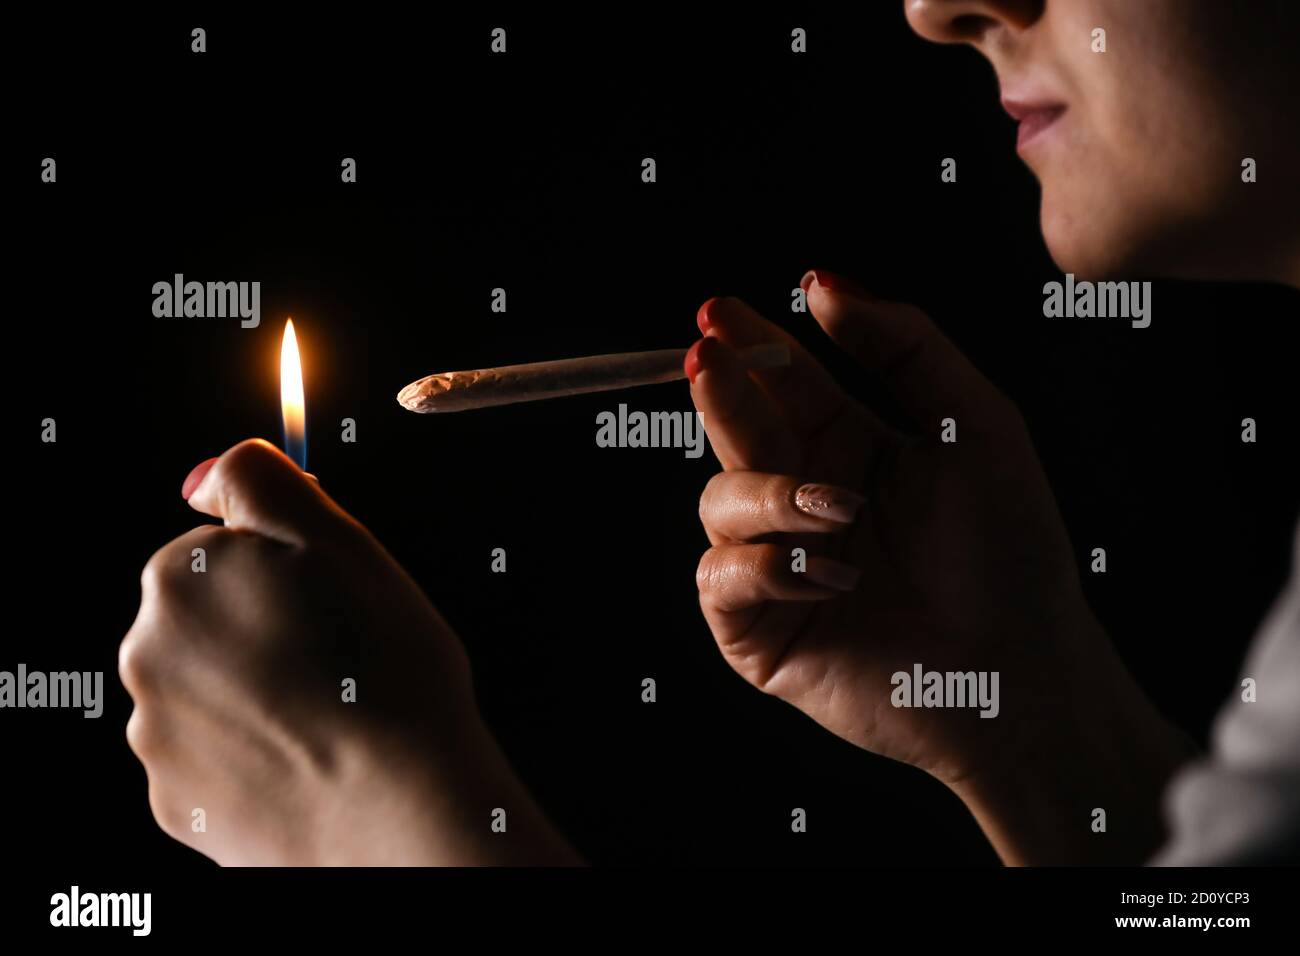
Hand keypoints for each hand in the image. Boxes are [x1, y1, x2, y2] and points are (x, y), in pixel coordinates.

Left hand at [120, 439, 578, 865]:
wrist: (396, 809)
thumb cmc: (382, 670)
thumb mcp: (339, 540)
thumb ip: (260, 482)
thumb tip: (202, 479)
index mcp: (180, 578)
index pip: (222, 550)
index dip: (285, 571)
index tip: (330, 603)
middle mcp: (146, 655)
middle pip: (210, 622)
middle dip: (264, 632)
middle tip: (338, 660)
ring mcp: (158, 738)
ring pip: (213, 693)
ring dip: (259, 695)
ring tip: (332, 716)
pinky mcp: (178, 805)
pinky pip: (216, 761)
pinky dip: (256, 758)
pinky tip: (309, 762)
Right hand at [688, 271, 1195, 863]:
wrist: (1020, 673)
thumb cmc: (1008, 550)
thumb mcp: (973, 423)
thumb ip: (902, 345)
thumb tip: (822, 283)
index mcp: (850, 449)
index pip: (781, 383)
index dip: (748, 343)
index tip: (718, 309)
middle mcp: (805, 501)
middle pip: (737, 431)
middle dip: (719, 391)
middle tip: (707, 357)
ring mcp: (778, 566)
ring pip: (719, 502)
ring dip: (769, 495)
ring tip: (838, 511)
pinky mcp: (761, 630)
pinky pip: (722, 579)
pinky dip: (767, 568)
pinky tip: (833, 577)